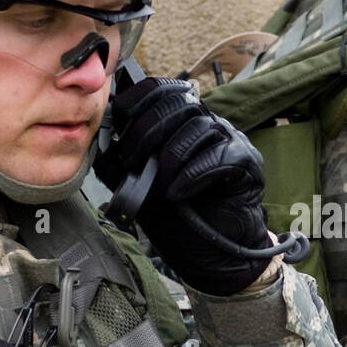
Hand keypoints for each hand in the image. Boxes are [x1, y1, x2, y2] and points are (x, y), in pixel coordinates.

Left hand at [95, 76, 273, 295]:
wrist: (213, 257)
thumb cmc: (179, 222)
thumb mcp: (138, 190)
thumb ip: (120, 165)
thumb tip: (100, 141)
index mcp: (182, 126)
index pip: (163, 90)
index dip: (139, 97)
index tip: (120, 116)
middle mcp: (209, 126)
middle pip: (178, 102)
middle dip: (148, 129)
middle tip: (134, 161)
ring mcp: (230, 141)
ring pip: (197, 127)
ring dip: (171, 157)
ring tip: (162, 185)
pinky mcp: (246, 162)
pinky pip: (218, 155)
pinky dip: (193, 174)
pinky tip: (179, 192)